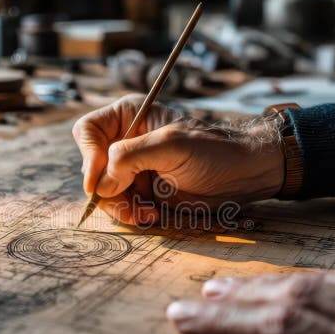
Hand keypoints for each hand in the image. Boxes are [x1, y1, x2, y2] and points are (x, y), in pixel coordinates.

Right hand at [72, 94, 284, 225]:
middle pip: (92, 168)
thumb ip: (129, 157)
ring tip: (144, 214)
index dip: (88, 156)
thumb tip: (100, 184)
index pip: (88, 132)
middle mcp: (126, 142)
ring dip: (120, 208)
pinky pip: (122, 207)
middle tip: (126, 204)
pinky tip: (152, 216)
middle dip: (106, 190)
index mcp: (129, 117)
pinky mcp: (144, 193)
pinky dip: (132, 216)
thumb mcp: (170, 145)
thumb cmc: (215, 150)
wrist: (246, 174)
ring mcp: (134, 170)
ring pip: (104, 193)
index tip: (99, 182)